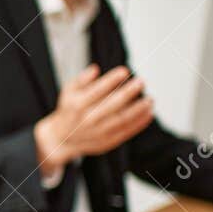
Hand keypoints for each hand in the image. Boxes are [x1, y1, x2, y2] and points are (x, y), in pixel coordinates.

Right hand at [32, 64, 154, 175]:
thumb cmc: (69, 110)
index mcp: (77, 105)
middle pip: (112, 105)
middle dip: (128, 93)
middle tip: (141, 82)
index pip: (97, 91)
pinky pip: (126, 132)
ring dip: (138, 109)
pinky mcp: (107, 142)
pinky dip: (139, 123)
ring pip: (122, 120)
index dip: (111, 80)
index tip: (125, 71)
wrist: (62, 139)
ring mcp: (98, 132)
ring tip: (150, 100)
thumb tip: (95, 69)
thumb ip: (82, 79)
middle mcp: (88, 120)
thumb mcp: (68, 91)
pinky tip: (149, 113)